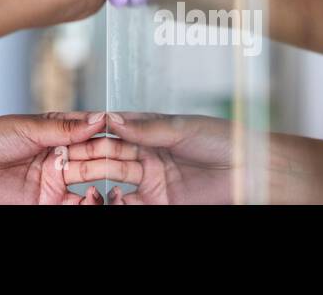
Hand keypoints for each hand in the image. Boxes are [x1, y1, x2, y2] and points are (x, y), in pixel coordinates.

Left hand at [0, 111, 122, 203]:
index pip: (90, 132)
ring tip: (110, 177)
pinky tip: (93, 196)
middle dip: (112, 157)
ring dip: (104, 180)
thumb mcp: (28, 128)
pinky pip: (76, 205)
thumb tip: (98, 119)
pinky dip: (90, 203)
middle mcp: (59, 158)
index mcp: (56, 134)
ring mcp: (55, 182)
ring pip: (91, 182)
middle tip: (129, 157)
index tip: (129, 132)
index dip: (109, 133)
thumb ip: (64, 128)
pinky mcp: (48, 203)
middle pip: (95, 158)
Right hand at [71, 112, 322, 203]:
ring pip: (115, 179)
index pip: (114, 132)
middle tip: (68, 158)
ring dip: (97, 178)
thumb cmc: (226, 141)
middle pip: (109, 156)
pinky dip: (118, 201)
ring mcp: (153, 181)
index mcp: (151, 134)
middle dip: (88, 156)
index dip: (93, 132)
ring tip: (84, 177)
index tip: (72, 131)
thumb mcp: (183, 127)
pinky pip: (131, 204)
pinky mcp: (161, 203)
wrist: (254, 170)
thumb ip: (147, 128)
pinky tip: (114, 196)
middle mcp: (148, 157)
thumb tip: (114, 119)